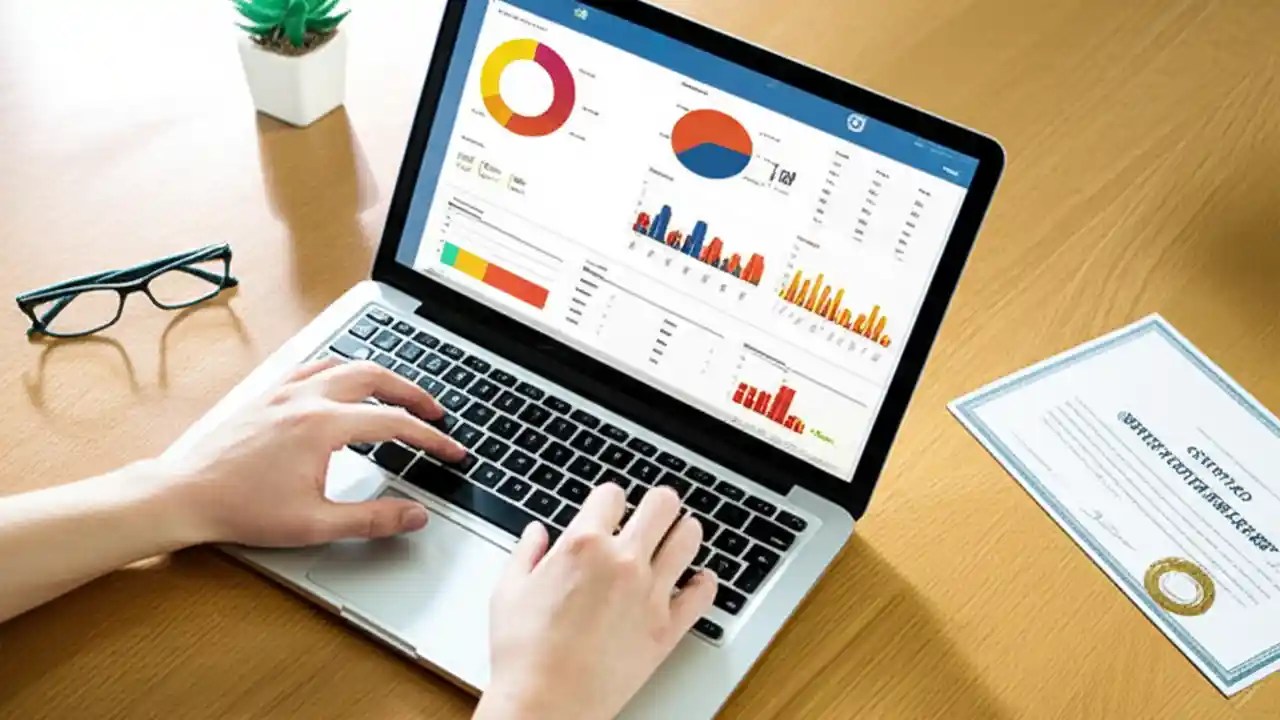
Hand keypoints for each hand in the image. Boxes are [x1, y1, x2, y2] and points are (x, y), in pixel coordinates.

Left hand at [162, 359, 465, 546]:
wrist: (184, 495)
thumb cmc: (242, 509)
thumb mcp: (315, 524)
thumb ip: (373, 519)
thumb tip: (414, 515)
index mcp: (324, 427)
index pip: (394, 424)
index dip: (431, 438)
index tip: (452, 450)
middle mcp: (307, 400)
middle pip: (376, 378)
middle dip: (413, 394)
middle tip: (435, 413)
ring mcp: (285, 392)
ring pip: (346, 365)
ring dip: (380, 376)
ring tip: (399, 394)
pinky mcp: (267, 395)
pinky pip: (314, 367)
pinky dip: (342, 370)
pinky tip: (344, 382)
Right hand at [477, 484, 717, 719]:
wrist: (545, 704)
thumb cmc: (523, 654)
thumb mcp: (508, 591)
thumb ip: (526, 553)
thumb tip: (537, 533)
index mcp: (582, 545)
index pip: (612, 494)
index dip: (610, 499)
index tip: (609, 508)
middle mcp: (622, 562)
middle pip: (661, 504)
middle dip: (658, 502)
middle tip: (655, 510)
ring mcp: (650, 593)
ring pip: (689, 538)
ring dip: (684, 531)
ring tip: (678, 535)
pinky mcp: (667, 628)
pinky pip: (703, 594)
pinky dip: (704, 583)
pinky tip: (697, 580)